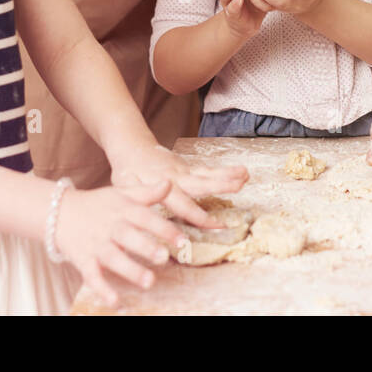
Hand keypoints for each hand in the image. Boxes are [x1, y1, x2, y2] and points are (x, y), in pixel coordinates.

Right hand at [53, 180, 186, 305]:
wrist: (59, 212)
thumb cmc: (98, 204)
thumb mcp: (122, 193)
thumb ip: (147, 192)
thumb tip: (170, 183)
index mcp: (123, 210)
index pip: (145, 218)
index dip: (164, 229)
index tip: (183, 240)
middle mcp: (110, 227)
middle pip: (129, 237)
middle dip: (146, 247)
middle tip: (165, 257)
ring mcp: (96, 245)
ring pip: (113, 258)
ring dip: (130, 270)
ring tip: (149, 282)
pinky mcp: (83, 261)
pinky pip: (93, 277)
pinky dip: (103, 290)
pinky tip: (117, 303)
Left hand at [110, 142, 247, 228]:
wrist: (132, 146)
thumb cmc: (127, 170)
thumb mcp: (125, 185)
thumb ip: (139, 194)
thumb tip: (154, 202)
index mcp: (162, 185)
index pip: (184, 204)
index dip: (199, 216)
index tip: (216, 225)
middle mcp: (177, 176)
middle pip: (202, 183)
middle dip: (221, 185)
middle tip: (239, 187)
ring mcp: (184, 170)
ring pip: (208, 173)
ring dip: (228, 174)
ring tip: (246, 175)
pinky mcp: (188, 167)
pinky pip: (208, 170)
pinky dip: (225, 170)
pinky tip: (241, 171)